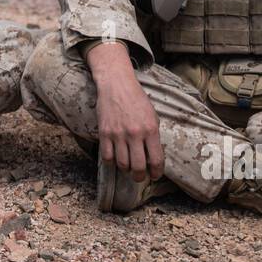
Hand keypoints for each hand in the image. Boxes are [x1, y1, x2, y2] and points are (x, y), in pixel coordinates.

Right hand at [87, 43, 164, 182]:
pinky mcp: (104, 132)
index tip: (154, 175)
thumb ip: (153, 136)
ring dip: (126, 169)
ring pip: (122, 164)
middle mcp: (135, 133)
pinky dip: (111, 162)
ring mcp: (118, 134)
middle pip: (138, 166)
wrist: (117, 84)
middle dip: (139, 176)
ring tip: (128, 167)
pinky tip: (115, 158)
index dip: (156, 172)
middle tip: (139, 176)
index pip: (156, 159)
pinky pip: (107, 156)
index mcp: (150, 129)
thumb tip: (153, 156)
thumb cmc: (137, 99)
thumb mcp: (152, 116)